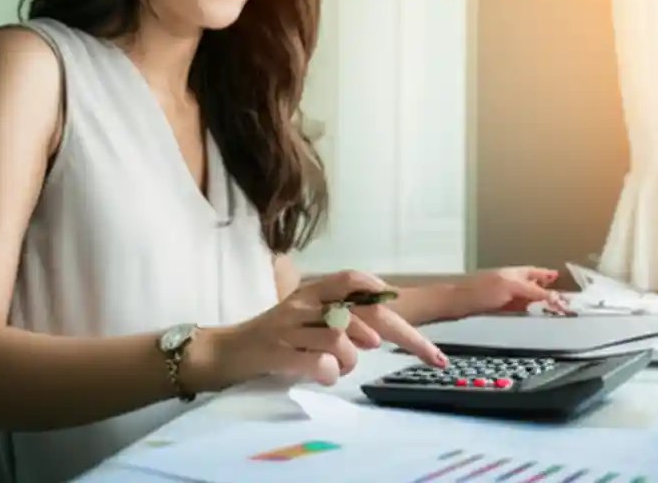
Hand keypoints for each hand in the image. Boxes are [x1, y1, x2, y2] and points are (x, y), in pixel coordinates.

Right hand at [198, 270, 446, 387]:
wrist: (227, 352)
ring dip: (351, 361)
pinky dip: (329, 374)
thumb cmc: (276, 338)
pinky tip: (323, 377)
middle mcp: (304, 302)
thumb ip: (341, 319)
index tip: (406, 307)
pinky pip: (319, 363)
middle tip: (430, 355)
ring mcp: (290, 326)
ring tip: (338, 368)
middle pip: (362, 312)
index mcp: (313, 291)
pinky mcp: (278, 352)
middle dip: (404, 334)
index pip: (353, 280)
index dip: (381, 291)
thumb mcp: (309, 319)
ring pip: (342, 339)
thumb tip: (379, 330)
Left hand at [452, 267, 567, 316]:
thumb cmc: (478, 291)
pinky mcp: (494, 306)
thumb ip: (533, 291)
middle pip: (531, 282)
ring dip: (536, 297)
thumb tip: (553, 297)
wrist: (455, 303)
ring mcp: (501, 293)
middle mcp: (508, 281)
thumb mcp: (511, 288)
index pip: (537, 274)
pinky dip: (525, 307)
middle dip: (544, 285)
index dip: (549, 277)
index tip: (562, 284)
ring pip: (524, 294)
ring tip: (547, 301)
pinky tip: (527, 310)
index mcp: (513, 273)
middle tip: (558, 291)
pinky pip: (515, 305)